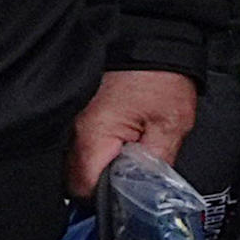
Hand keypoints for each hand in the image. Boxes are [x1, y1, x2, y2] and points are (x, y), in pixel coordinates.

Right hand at [66, 67, 201, 195]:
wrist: (146, 40)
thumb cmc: (157, 76)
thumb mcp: (171, 124)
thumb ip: (156, 164)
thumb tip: (147, 192)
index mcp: (92, 136)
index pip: (85, 188)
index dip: (106, 198)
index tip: (125, 197)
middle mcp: (71, 131)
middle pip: (75, 179)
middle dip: (102, 185)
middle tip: (131, 178)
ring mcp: (68, 123)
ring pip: (75, 164)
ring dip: (100, 168)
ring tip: (126, 157)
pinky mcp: (73, 116)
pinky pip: (77, 147)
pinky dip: (96, 152)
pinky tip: (117, 145)